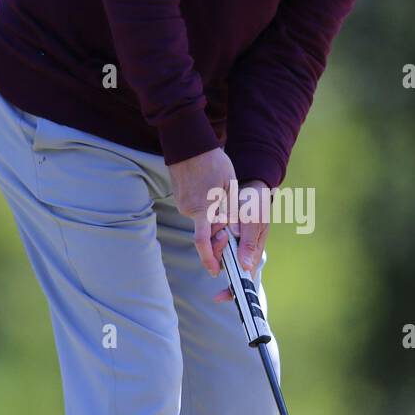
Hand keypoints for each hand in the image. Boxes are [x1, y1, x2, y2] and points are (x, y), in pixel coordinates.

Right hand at [167, 146, 237, 276]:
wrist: (189, 143)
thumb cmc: (213, 162)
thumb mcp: (230, 186)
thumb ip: (232, 212)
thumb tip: (234, 233)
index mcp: (202, 210)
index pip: (203, 242)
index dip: (209, 259)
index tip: (215, 270)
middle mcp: (189, 210)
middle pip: (205, 232)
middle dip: (218, 234)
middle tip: (229, 228)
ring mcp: (182, 204)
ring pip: (202, 220)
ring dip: (213, 218)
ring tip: (222, 198)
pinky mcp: (180, 198)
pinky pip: (196, 211)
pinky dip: (206, 209)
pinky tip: (212, 193)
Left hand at [213, 179, 270, 303]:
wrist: (251, 187)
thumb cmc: (256, 204)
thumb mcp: (254, 222)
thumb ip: (249, 243)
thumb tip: (245, 268)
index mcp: (253, 253)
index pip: (243, 279)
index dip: (232, 291)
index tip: (219, 297)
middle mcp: (241, 252)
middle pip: (225, 266)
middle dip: (218, 254)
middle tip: (222, 232)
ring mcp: (232, 244)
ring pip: (217, 253)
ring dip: (214, 241)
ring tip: (222, 220)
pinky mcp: (223, 235)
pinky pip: (212, 241)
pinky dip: (212, 233)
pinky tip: (218, 219)